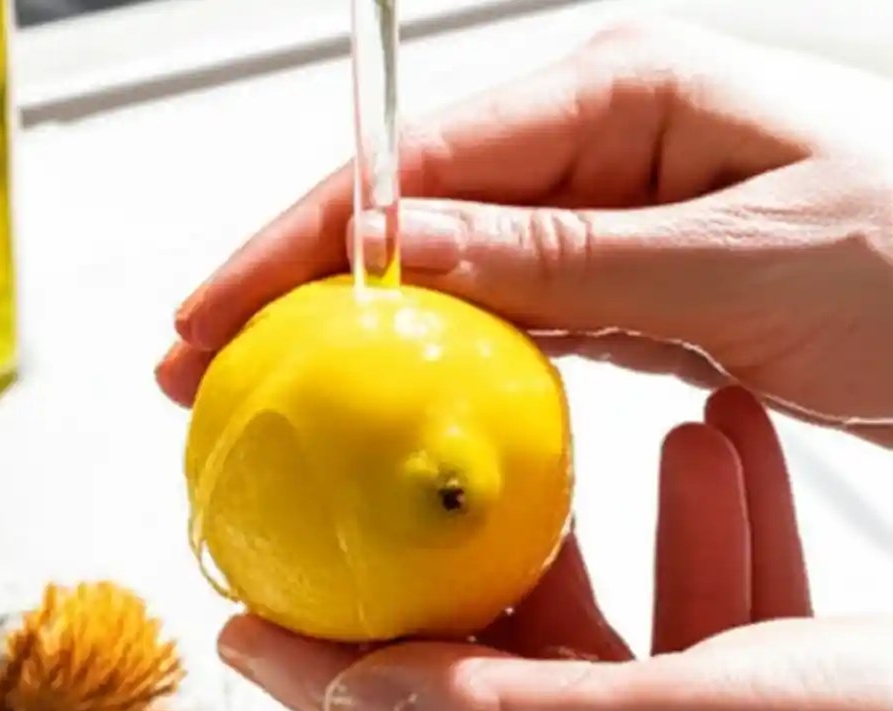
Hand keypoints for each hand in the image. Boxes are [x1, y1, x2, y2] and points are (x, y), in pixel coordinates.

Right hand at [156, 20, 892, 444]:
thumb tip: (408, 254)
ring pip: (440, 266)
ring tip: (262, 381)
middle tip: (203, 354)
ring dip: (351, 328)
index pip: (420, 163)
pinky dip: (434, 355)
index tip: (224, 303)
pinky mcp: (613, 274)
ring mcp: (600, 208)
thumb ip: (563, 259)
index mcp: (622, 92)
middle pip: (407, 210)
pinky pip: (499, 310)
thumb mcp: (737, 262)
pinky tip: (378, 389)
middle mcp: (598, 140)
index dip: (304, 238)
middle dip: (296, 283)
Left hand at [214, 386, 892, 710]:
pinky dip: (725, 520)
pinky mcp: (766, 679)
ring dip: (621, 510)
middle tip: (436, 456)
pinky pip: (724, 595)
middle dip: (476, 546)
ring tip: (639, 419)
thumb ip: (515, 706)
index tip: (242, 596)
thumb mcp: (695, 710)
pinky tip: (726, 436)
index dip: (310, 667)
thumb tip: (354, 688)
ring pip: (620, 605)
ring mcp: (694, 707)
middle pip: (499, 643)